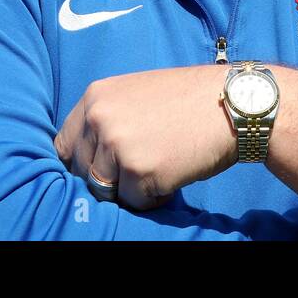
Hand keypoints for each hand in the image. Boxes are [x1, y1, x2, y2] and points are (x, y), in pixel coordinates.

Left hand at [53, 66, 234, 210]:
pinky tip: (175, 171)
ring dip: (131, 187)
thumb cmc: (189, 100)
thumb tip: (84, 158)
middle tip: (142, 165)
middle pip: (83, 171)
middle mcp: (99, 119)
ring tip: (161, 164)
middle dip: (109, 177)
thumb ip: (107, 118)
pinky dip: (154, 197)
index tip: (100, 168)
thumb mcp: (136, 94)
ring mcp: (118, 146)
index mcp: (95, 97)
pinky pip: (135, 202)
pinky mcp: (140, 172)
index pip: (64, 145)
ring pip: (106, 190)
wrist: (234, 104)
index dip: (82, 162)